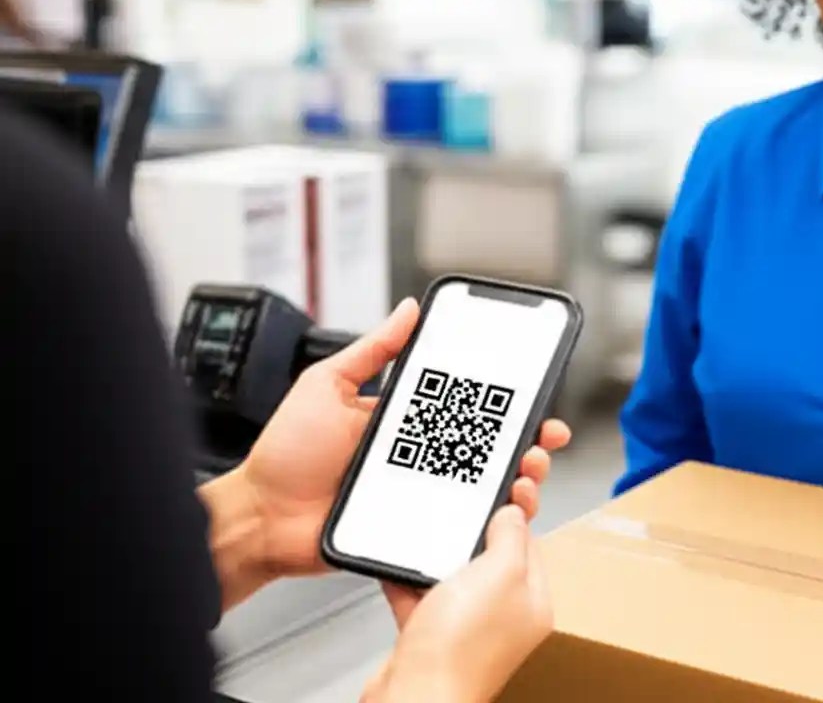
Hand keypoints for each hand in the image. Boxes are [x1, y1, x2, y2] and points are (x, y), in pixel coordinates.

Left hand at [236, 298, 572, 578]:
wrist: (261, 518)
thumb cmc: (286, 454)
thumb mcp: (327, 385)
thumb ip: (371, 350)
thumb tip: (408, 310)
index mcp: (404, 421)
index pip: (465, 407)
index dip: (503, 403)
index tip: (533, 397)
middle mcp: (418, 457)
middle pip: (487, 450)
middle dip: (527, 444)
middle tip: (543, 440)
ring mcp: (419, 495)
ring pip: (483, 490)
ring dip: (516, 483)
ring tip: (526, 476)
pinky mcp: (414, 530)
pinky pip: (459, 528)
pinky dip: (487, 523)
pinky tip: (502, 513)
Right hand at [363, 506, 552, 702]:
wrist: (413, 698)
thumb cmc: (460, 648)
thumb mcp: (501, 573)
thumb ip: (511, 537)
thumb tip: (513, 513)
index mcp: (531, 600)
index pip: (529, 542)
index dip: (517, 508)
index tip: (507, 480)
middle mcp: (501, 616)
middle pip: (491, 556)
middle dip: (475, 526)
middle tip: (465, 497)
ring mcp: (464, 628)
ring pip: (452, 575)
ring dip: (437, 553)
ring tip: (427, 529)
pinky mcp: (428, 638)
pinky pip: (418, 598)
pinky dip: (406, 581)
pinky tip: (397, 565)